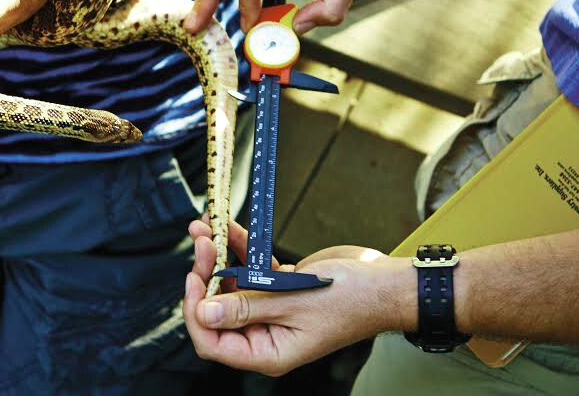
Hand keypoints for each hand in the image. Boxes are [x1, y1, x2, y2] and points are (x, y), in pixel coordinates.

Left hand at [182, 218, 414, 376]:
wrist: (385, 282)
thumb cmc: (351, 298)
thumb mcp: (294, 301)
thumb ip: (246, 307)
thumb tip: (203, 313)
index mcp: (269, 352)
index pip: (213, 342)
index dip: (196, 311)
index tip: (193, 275)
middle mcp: (266, 335)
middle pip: (218, 310)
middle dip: (205, 274)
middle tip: (202, 240)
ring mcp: (272, 311)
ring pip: (231, 286)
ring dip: (217, 256)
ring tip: (205, 226)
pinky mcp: (279, 288)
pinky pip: (250, 270)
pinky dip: (240, 249)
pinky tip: (228, 226)